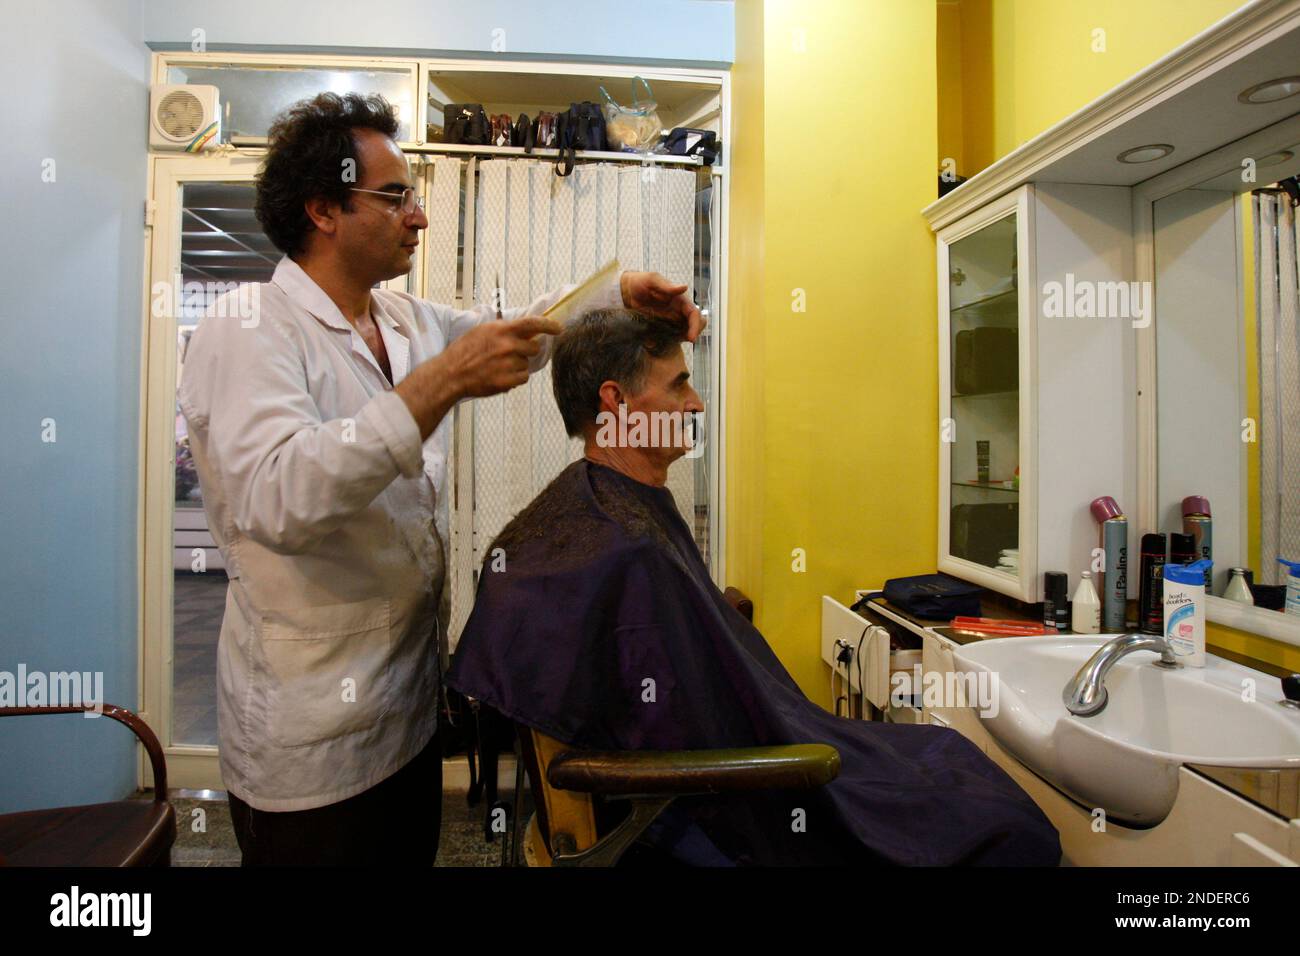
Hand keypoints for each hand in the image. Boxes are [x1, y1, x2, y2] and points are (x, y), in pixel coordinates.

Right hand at [444, 316, 561, 397]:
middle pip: (534, 347)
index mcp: (501, 330)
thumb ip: (504, 330)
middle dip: (526, 351)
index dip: (549, 325)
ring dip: (517, 366)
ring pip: (526, 364)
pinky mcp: (507, 380)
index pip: (532, 323)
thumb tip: (526, 330)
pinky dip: (514, 379)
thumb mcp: (482, 332)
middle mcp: (507, 345)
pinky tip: (499, 376)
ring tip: (498, 366)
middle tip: (510, 354)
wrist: (451, 374)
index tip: (559, 328)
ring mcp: (508, 363)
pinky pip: (523, 378)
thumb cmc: (464, 352)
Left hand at [620, 271, 705, 342]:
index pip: (694, 313)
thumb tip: (685, 287)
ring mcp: (670, 320)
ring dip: (683, 339)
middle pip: (695, 324)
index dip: (695, 325)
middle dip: (694, 333)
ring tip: (672, 343)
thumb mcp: (652, 280)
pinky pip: (671, 336)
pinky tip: (662, 343)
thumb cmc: (639, 282)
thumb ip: (667, 286)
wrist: (624, 291)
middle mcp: (678, 311)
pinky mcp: (661, 327)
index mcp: (679, 300)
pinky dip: (671, 342)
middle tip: (685, 341)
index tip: (691, 338)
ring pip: (685, 332)